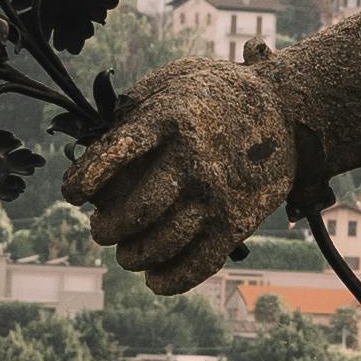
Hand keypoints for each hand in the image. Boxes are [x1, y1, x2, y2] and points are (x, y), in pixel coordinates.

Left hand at [70, 55, 295, 292]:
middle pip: (137, 211)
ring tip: (126, 254)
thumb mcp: (174, 80)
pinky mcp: (237, 222)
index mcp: (170, 118)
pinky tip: (153, 279)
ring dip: (132, 257)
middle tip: (100, 229)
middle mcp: (194, 159)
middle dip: (106, 228)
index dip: (84, 179)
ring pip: (161, 244)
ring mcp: (217, 194)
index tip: (73, 193)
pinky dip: (168, 280)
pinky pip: (197, 265)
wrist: (288, 109)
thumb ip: (134, 111)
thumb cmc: (217, 93)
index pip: (114, 153)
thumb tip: (92, 148)